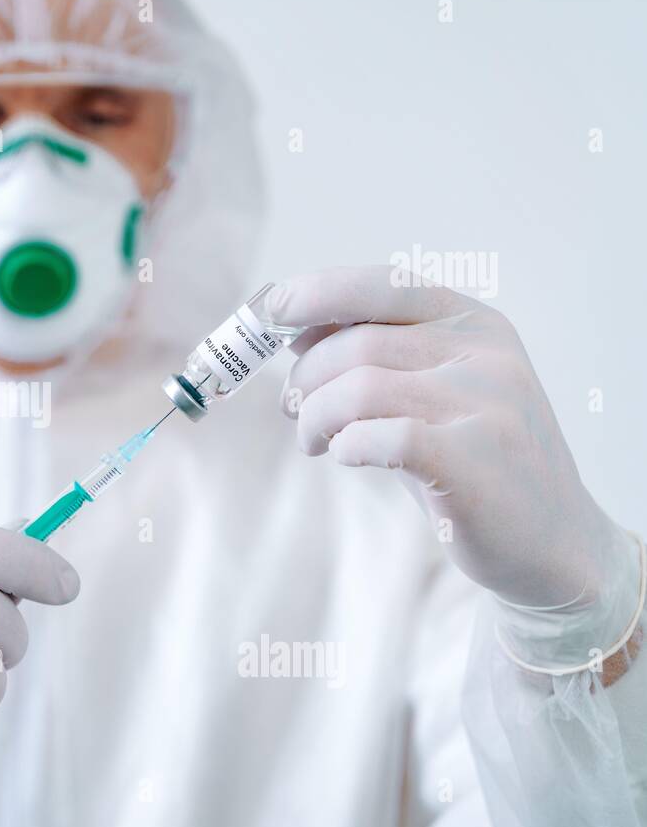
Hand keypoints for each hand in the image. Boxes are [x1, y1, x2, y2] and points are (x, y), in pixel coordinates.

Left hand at [267, 266, 638, 666]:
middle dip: (306, 377)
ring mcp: (487, 403)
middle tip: (296, 410)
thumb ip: (375, 357)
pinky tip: (347, 456)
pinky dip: (346, 445)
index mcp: (473, 324)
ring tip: (314, 440)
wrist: (552, 541)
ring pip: (358, 389)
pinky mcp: (476, 458)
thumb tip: (294, 327)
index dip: (319, 292)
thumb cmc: (473, 463)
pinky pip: (381, 437)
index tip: (274, 311)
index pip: (385, 285)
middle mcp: (485, 354)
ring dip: (315, 417)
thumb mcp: (430, 393)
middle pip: (357, 344)